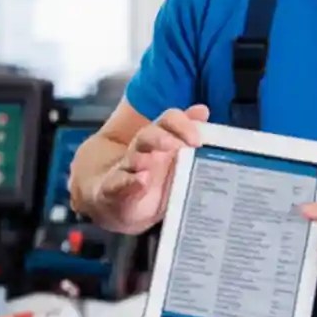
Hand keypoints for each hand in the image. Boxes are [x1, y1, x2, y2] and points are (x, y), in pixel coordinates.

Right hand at [92, 104, 207, 233]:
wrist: (123, 206)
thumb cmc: (155, 180)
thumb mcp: (176, 159)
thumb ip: (188, 134)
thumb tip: (202, 110)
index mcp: (160, 139)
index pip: (169, 121)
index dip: (182, 124)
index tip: (197, 140)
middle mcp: (142, 151)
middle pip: (148, 136)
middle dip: (161, 138)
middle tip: (178, 146)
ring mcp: (126, 170)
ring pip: (132, 159)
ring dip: (141, 159)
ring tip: (151, 162)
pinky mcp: (114, 190)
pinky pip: (117, 184)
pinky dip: (129, 183)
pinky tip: (141, 182)